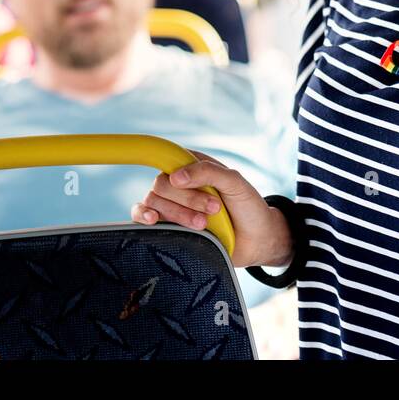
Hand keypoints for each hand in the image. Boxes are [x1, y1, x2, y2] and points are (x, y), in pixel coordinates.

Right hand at [130, 150, 292, 268]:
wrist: (256, 240)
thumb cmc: (248, 207)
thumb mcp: (235, 183)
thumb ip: (208, 172)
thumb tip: (175, 177)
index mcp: (194, 167)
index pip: (169, 159)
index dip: (173, 171)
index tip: (180, 182)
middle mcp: (179, 184)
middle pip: (162, 185)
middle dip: (187, 199)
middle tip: (213, 209)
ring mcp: (172, 205)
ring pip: (154, 202)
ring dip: (178, 214)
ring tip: (203, 225)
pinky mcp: (168, 226)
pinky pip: (141, 217)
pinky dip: (143, 216)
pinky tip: (153, 220)